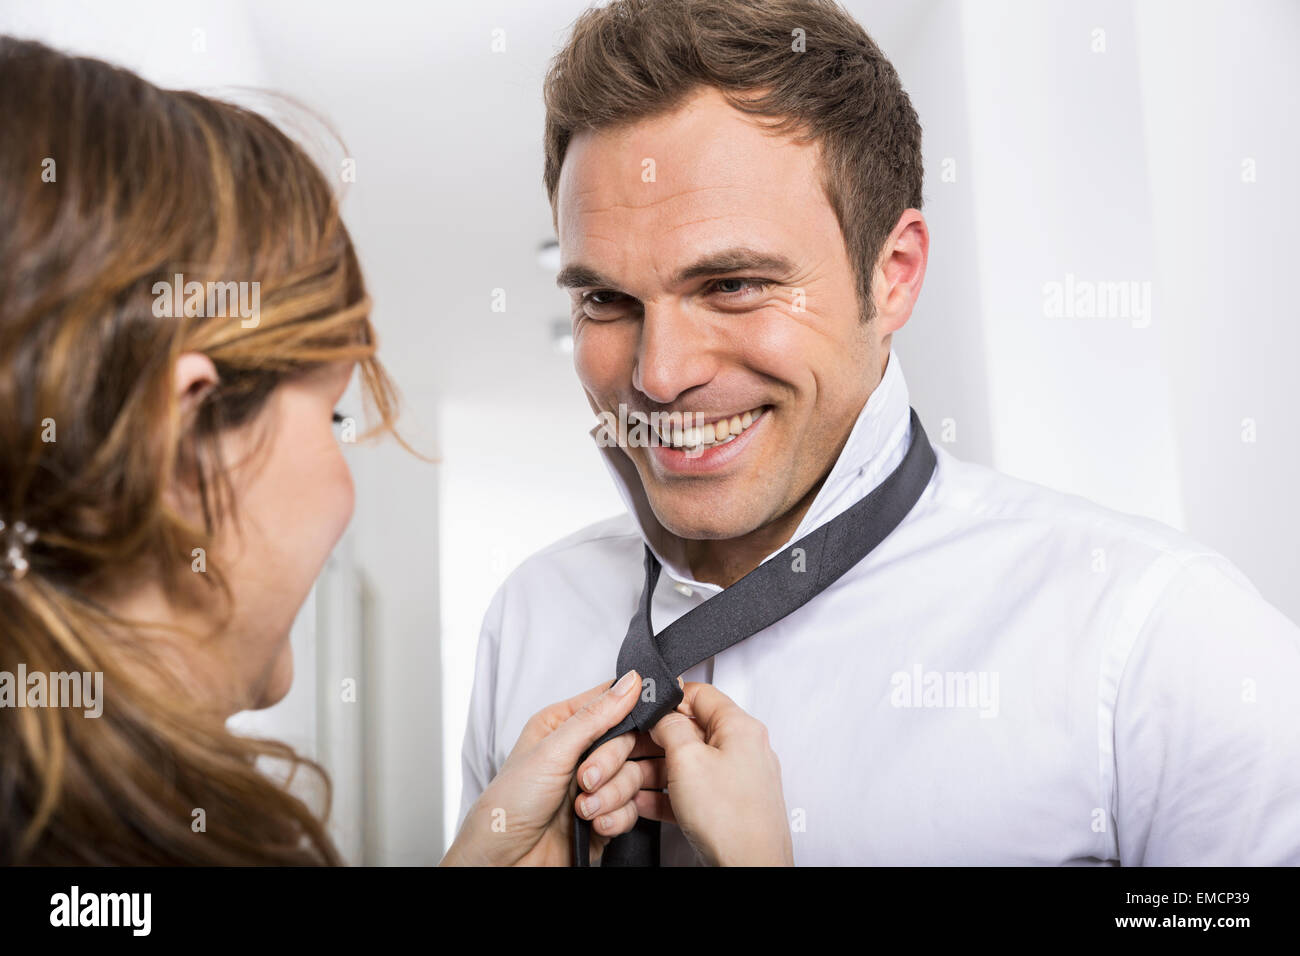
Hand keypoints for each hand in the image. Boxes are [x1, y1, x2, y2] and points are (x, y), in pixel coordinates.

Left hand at [442, 670, 642, 865]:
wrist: (505, 861)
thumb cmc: (509, 804)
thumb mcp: (552, 751)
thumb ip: (595, 716)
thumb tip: (629, 683)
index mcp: (564, 725)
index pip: (611, 702)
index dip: (630, 709)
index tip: (641, 720)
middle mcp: (581, 751)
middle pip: (629, 742)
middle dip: (610, 764)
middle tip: (586, 779)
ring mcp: (595, 784)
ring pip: (634, 777)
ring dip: (611, 795)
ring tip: (583, 808)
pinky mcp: (605, 814)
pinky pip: (633, 808)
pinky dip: (615, 818)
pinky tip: (592, 824)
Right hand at [640, 681, 793, 865]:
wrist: (750, 868)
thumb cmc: (731, 818)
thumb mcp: (688, 760)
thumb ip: (671, 727)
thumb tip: (662, 715)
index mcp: (740, 728)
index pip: (701, 694)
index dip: (670, 697)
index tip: (646, 707)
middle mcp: (743, 750)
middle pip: (691, 731)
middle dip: (656, 740)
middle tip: (632, 746)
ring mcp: (736, 780)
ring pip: (688, 765)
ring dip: (656, 771)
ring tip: (629, 777)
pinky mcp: (727, 807)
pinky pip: (692, 792)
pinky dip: (668, 795)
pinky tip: (644, 802)